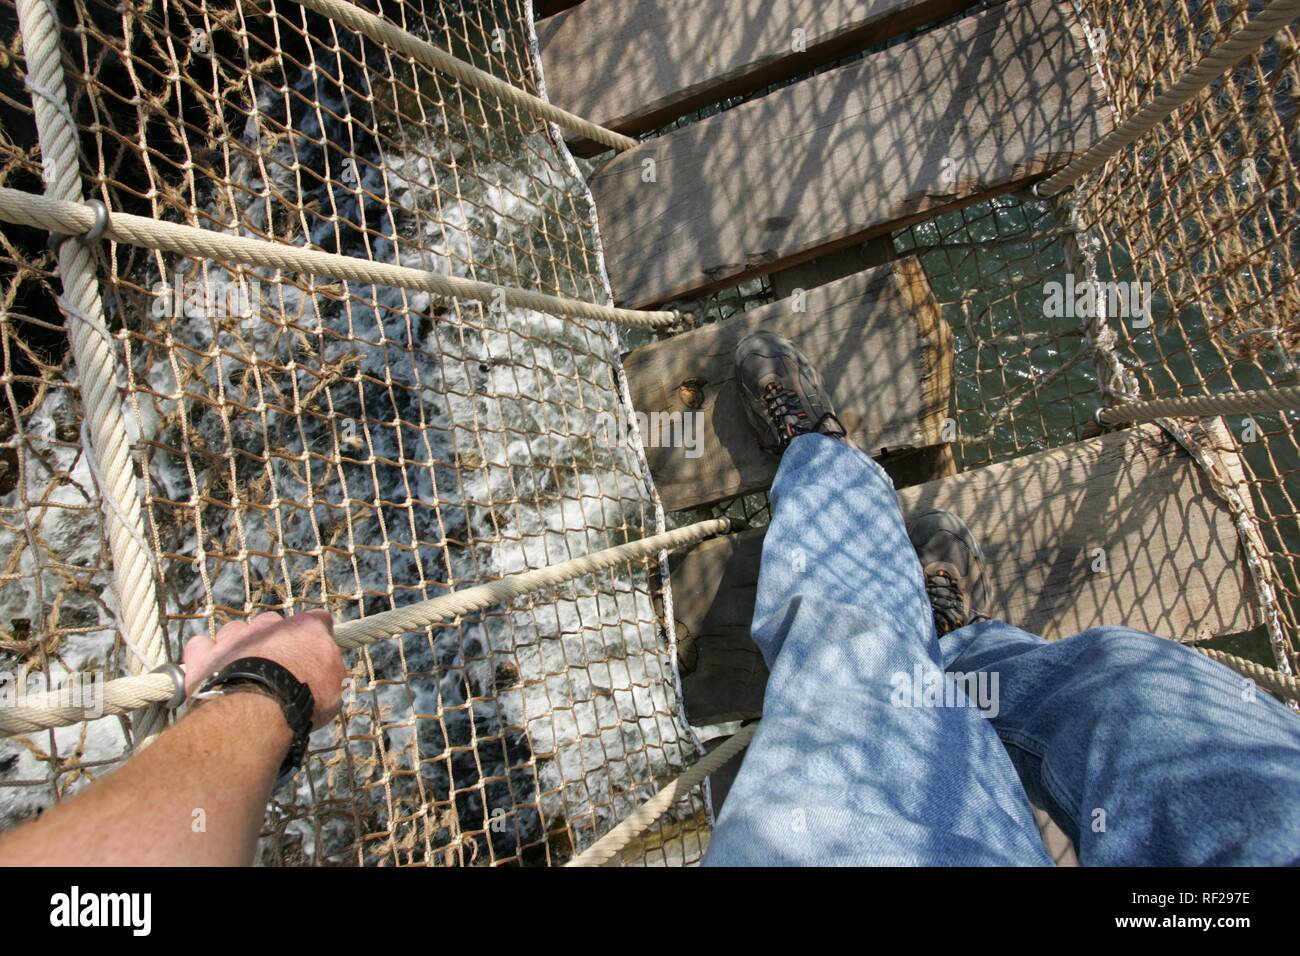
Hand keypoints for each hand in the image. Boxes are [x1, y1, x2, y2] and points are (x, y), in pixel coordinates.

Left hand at [182, 611, 345, 728]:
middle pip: (272, 624)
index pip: (317, 619)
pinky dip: (206, 655)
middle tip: (275, 667)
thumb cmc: (303, 700)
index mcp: (306, 629)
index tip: (314, 649)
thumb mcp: (334, 691)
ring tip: (241, 672)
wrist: (259, 710)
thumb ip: (329, 674)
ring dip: (238, 646)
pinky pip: (201, 645)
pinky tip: (211, 669)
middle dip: (273, 640)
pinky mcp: (205, 654)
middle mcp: (269, 625)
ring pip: (236, 632)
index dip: (316, 633)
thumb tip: (328, 677)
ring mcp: (235, 636)